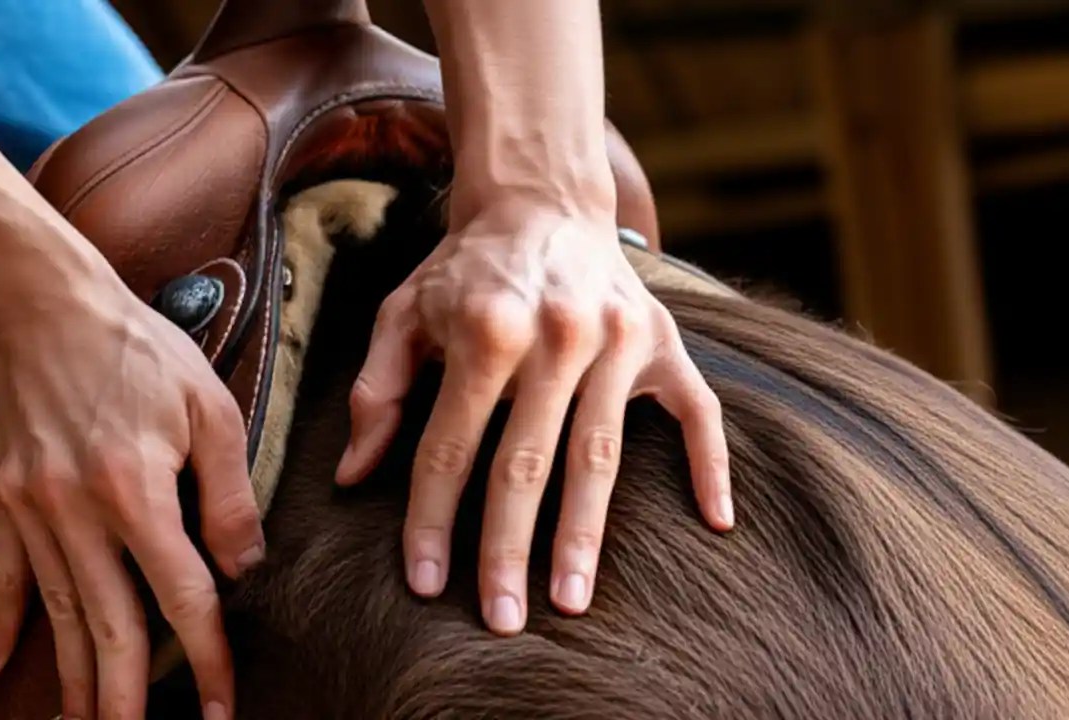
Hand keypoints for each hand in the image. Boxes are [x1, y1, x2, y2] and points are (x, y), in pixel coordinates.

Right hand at [0, 282, 263, 719]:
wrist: (47, 311)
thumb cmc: (138, 352)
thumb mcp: (209, 407)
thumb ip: (229, 492)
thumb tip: (244, 564)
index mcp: (137, 489)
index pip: (181, 594)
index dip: (205, 655)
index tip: (221, 703)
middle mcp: (77, 510)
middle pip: (107, 623)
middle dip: (124, 696)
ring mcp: (32, 510)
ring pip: (58, 611)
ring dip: (72, 675)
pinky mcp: (5, 500)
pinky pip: (9, 575)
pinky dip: (7, 622)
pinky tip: (2, 666)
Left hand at [335, 195, 731, 634]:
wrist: (542, 196)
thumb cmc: (466, 267)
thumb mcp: (404, 312)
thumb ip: (378, 390)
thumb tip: (353, 475)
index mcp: (486, 327)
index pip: (450, 445)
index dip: (433, 519)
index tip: (426, 582)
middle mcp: (557, 333)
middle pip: (528, 462)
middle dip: (510, 548)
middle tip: (503, 618)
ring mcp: (619, 337)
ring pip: (602, 453)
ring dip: (586, 533)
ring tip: (575, 600)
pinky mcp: (663, 338)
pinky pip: (698, 410)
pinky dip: (711, 464)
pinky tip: (715, 521)